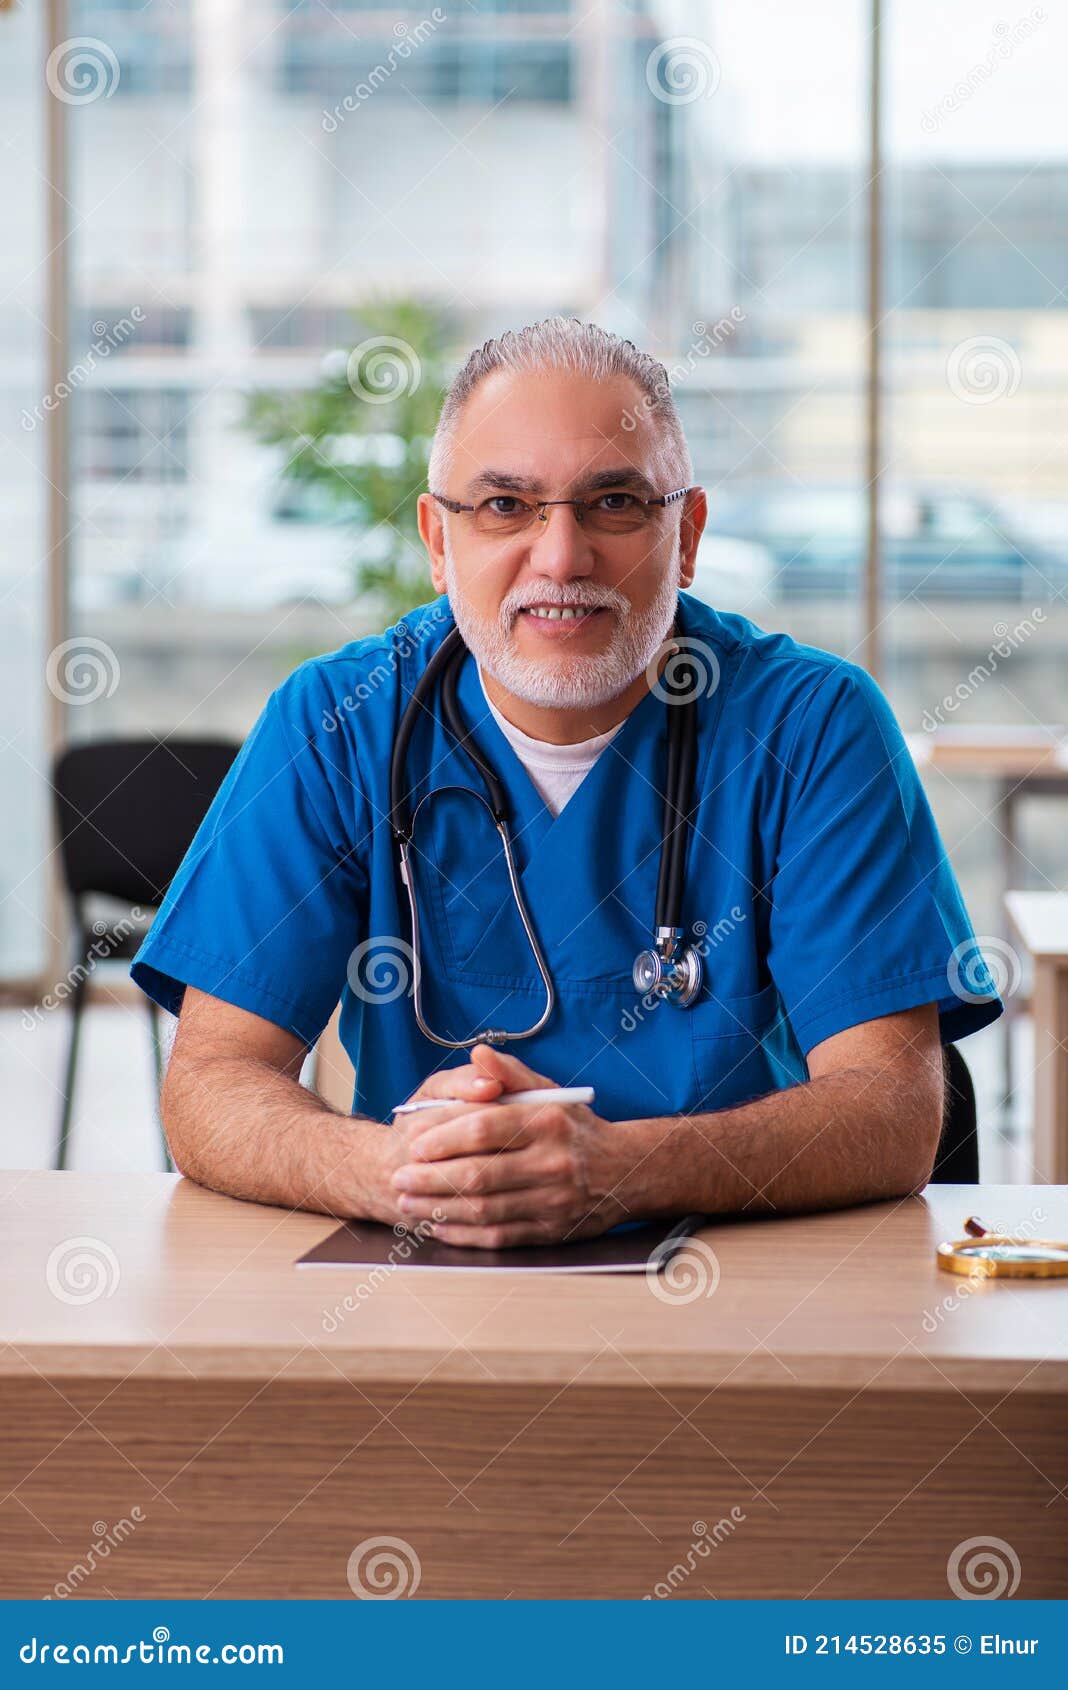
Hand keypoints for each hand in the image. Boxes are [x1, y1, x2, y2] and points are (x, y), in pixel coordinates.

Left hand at [389, 1045, 627, 1247]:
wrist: (625, 1172)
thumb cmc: (575, 1128)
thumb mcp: (550, 1092)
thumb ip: (511, 1073)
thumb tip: (478, 1055)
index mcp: (547, 1122)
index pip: (485, 1128)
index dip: (444, 1137)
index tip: (414, 1142)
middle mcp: (552, 1162)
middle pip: (479, 1174)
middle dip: (431, 1177)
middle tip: (399, 1176)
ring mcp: (552, 1201)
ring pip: (484, 1210)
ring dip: (438, 1208)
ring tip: (409, 1201)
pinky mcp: (549, 1231)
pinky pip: (498, 1236)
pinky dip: (462, 1233)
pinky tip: (438, 1225)